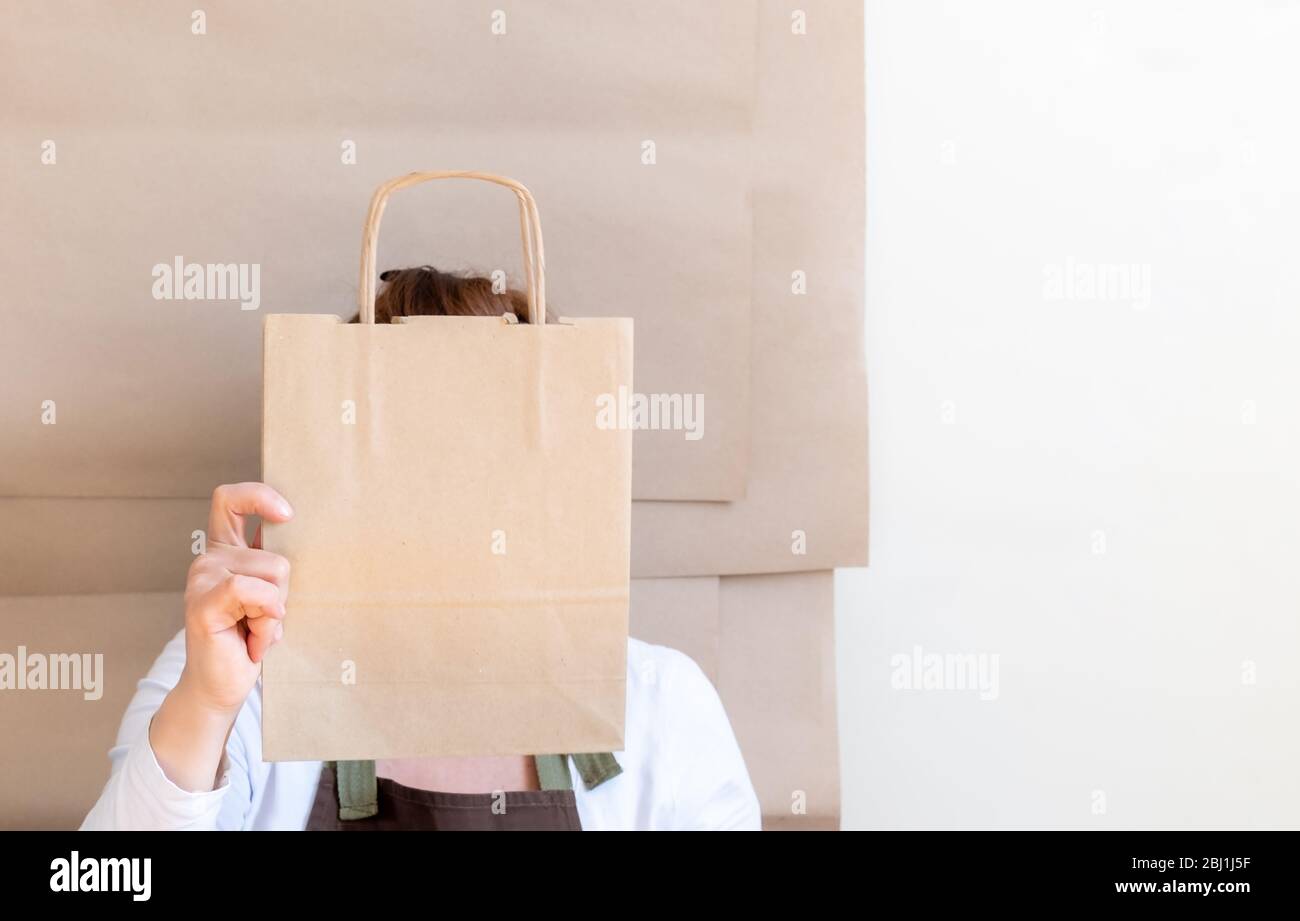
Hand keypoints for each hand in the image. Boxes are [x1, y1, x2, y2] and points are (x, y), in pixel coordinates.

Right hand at [178, 482, 293, 714]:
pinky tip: (254, 639)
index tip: (288, 515)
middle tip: (264, 618)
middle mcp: (209, 559)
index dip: (260, 496)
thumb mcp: (271, 594)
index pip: (230, 499)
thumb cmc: (251, 638)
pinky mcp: (202, 605)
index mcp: (225, 550)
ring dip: (275, 612)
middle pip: (276, 555)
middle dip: (284, 592)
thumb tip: (304, 531)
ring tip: (256, 631)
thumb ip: (275, 564)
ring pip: (272, 573)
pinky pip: (250, 591)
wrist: (222, 685)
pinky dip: (265, 617)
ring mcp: (202, 580)